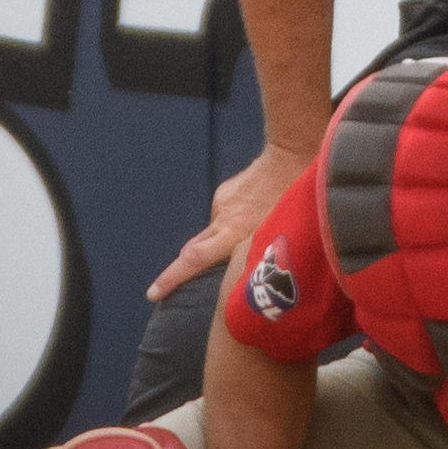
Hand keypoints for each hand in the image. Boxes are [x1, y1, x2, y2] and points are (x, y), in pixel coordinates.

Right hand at [148, 141, 312, 300]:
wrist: (289, 156)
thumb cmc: (294, 197)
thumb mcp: (281, 233)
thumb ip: (260, 251)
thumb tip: (251, 273)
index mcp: (235, 230)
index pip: (195, 259)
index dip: (172, 278)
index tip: (153, 293)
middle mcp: (223, 219)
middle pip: (192, 249)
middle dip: (177, 270)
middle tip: (162, 290)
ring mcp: (222, 203)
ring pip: (215, 232)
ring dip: (223, 241)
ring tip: (252, 237)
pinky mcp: (226, 191)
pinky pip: (225, 214)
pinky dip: (233, 221)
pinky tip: (254, 214)